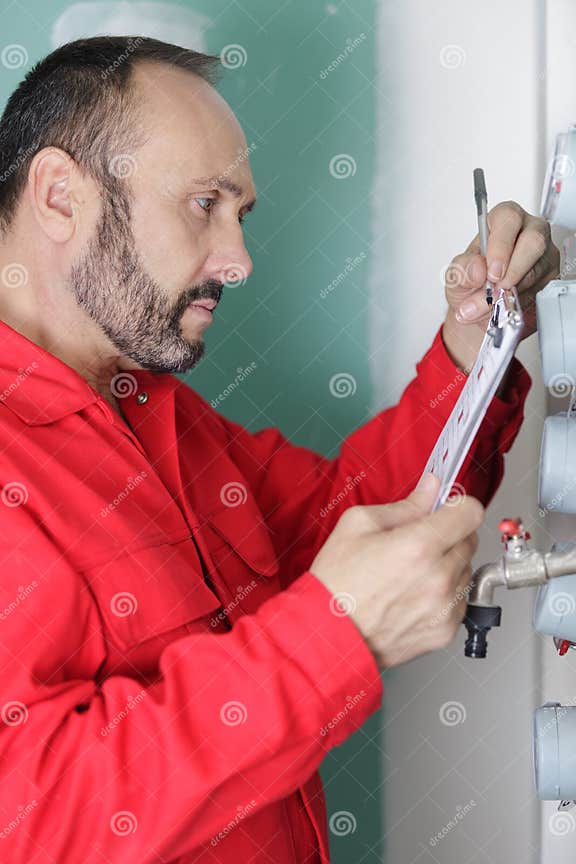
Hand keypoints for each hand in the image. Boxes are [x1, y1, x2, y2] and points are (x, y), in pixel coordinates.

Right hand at [309, 474, 483, 668]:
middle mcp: (439, 578)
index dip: (459, 505)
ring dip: (448, 565)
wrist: (327, 635)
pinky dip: (444, 595)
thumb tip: (430, 489)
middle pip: (470, 540)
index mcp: (419, 546)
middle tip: (420, 541)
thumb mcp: (358, 525)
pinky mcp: (445, 631)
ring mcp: (445, 608)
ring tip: (412, 573)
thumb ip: (405, 505)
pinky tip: (414, 594)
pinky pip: (459, 601)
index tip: (448, 509)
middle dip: (450, 534)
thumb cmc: (336, 583)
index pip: (470, 512)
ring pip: (466, 571)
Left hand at [442, 201, 559, 371]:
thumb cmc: (470, 284)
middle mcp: (527, 232)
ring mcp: (543, 255)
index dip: (501, 245)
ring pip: (537, 269)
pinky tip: (504, 306)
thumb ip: (462, 271)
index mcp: (501, 222)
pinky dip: (520, 302)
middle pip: (533, 241)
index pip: (508, 218)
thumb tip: (477, 268)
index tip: (491, 270)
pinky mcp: (551, 277)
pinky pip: (541, 288)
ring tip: (488, 305)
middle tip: (495, 288)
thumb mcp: (455, 277)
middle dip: (512, 269)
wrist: (478, 311)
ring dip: (511, 292)